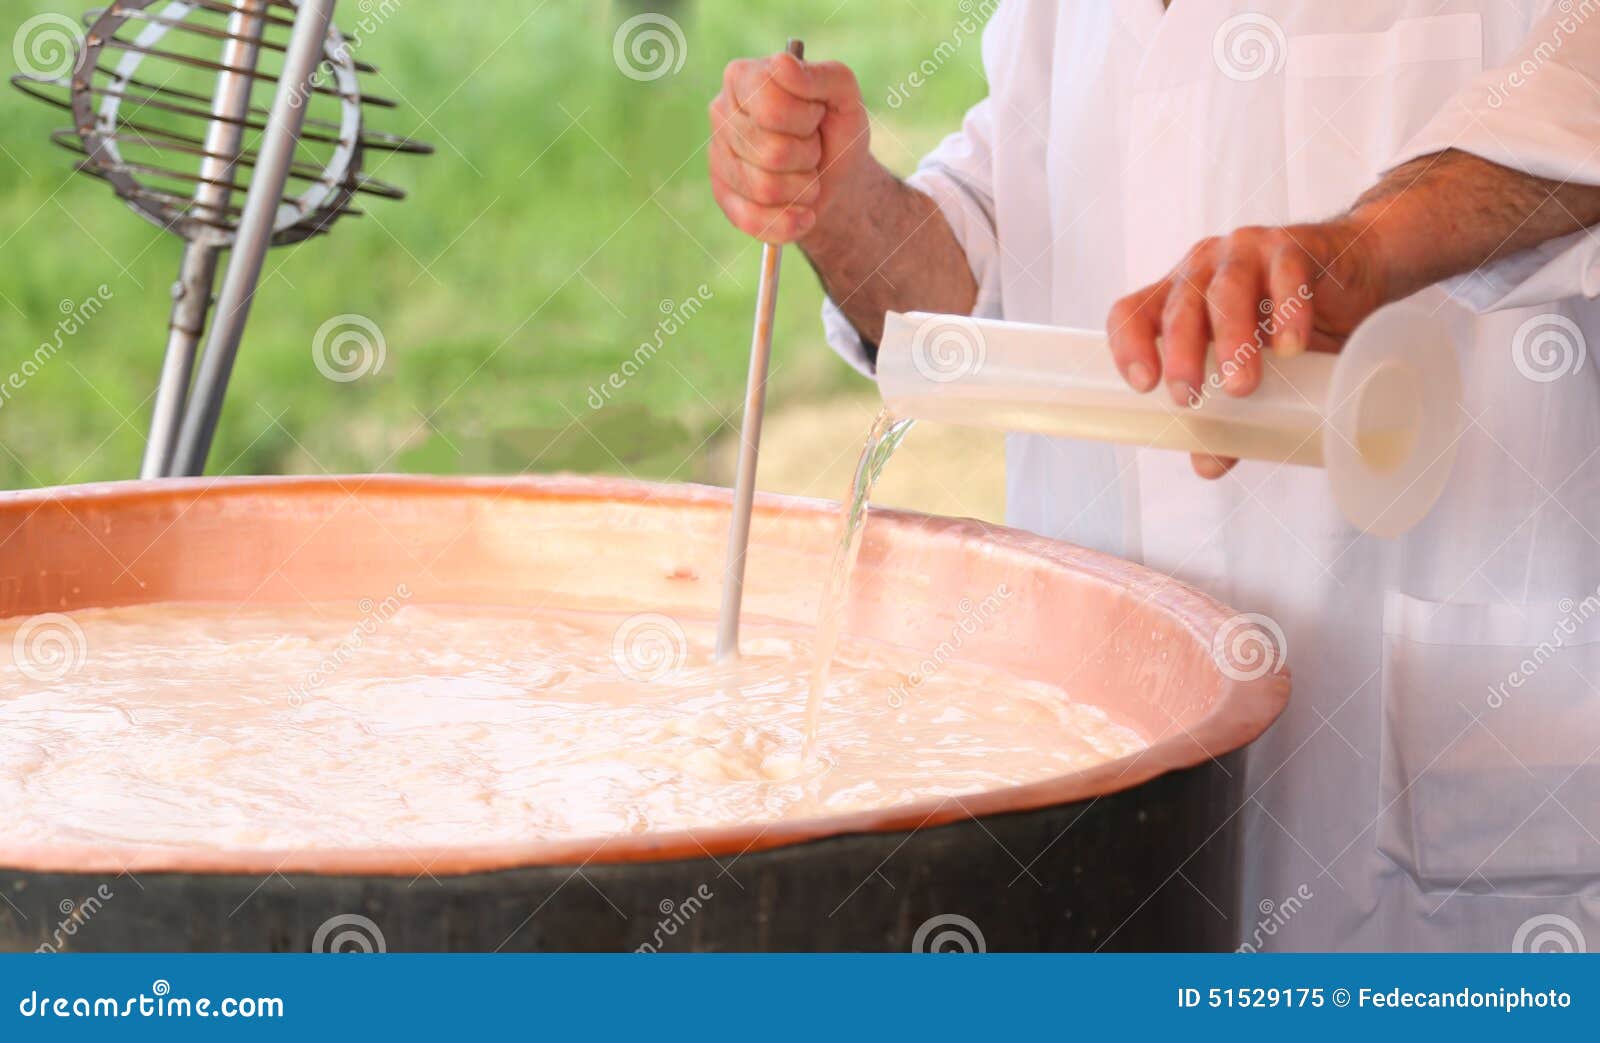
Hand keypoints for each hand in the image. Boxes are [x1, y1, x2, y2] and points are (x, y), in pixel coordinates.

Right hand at [708, 50, 870, 244]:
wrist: (834, 177)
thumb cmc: (835, 131)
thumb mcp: (844, 98)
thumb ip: (822, 75)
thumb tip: (781, 63)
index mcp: (744, 77)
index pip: (772, 108)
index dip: (806, 119)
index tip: (815, 114)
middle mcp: (721, 113)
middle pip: (772, 153)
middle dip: (808, 156)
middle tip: (811, 147)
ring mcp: (718, 157)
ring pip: (765, 189)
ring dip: (803, 188)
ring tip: (806, 174)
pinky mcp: (723, 197)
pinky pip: (756, 220)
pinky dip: (791, 222)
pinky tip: (803, 212)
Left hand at [1106, 219, 1390, 477]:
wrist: (1356, 278)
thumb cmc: (1287, 328)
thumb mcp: (1257, 373)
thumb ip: (1229, 416)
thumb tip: (1207, 465)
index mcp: (1178, 299)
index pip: (1132, 313)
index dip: (1128, 345)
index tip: (1143, 386)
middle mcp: (1202, 270)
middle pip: (1178, 308)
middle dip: (1180, 355)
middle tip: (1189, 397)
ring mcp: (1245, 253)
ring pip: (1226, 291)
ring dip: (1230, 339)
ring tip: (1241, 386)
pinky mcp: (1292, 247)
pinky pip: (1285, 274)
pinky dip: (1288, 311)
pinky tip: (1291, 346)